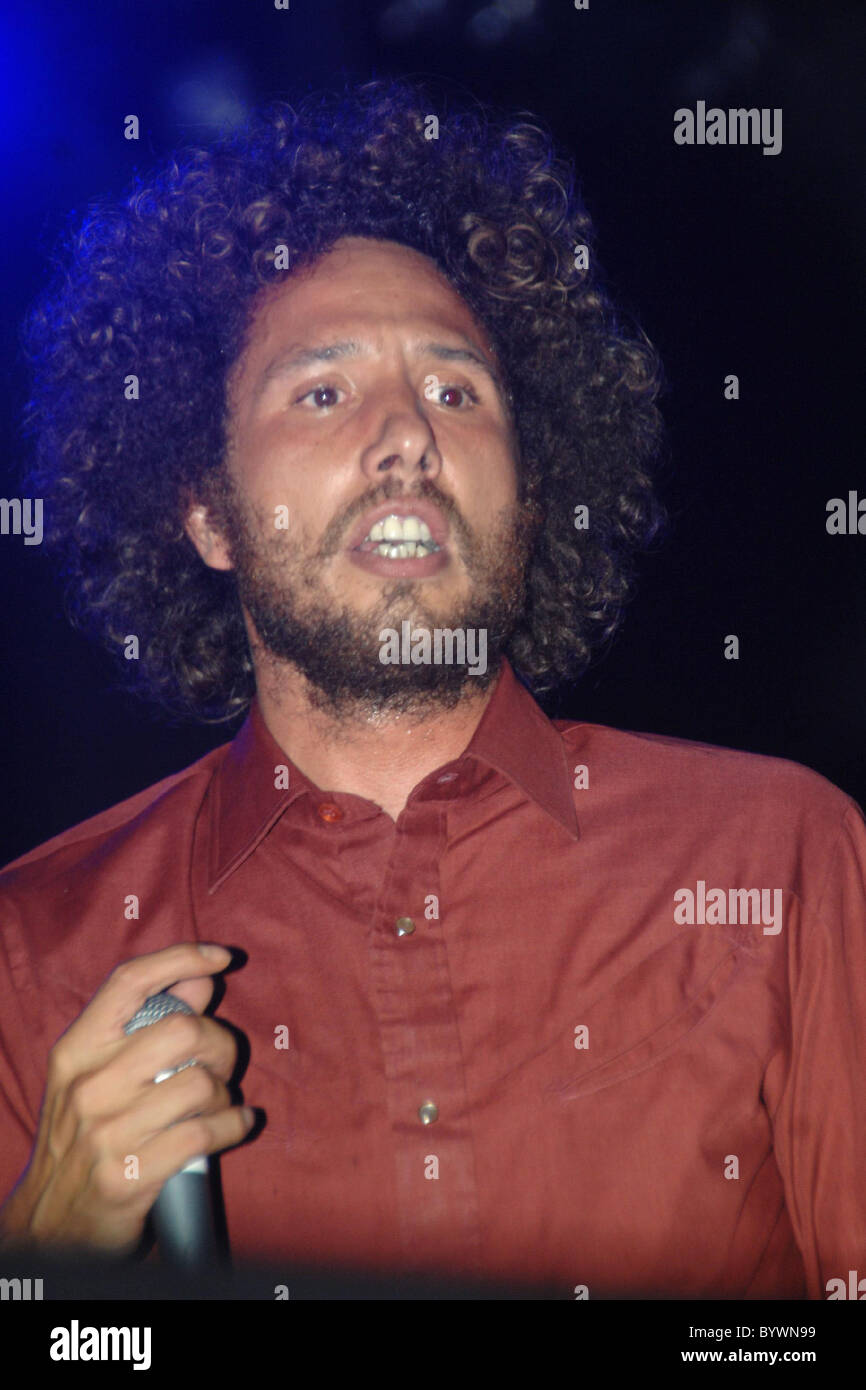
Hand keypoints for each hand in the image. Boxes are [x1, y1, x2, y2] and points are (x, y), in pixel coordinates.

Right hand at [0, 942, 253, 1255]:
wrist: (50, 1222)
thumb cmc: (83, 1137)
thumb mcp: (96, 1075)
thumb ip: (147, 1023)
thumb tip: (201, 978)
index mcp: (77, 1051)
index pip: (129, 982)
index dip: (180, 958)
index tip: (220, 957)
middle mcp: (89, 1086)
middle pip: (183, 1029)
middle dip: (220, 1042)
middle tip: (221, 1064)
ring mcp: (107, 1133)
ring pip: (201, 1083)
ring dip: (226, 1093)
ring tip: (220, 1103)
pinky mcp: (130, 1176)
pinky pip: (206, 1134)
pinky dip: (235, 1124)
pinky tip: (238, 1123)